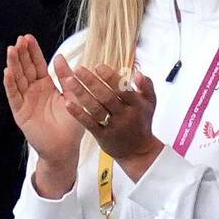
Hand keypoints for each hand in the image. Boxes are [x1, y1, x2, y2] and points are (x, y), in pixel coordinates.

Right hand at [4, 35, 84, 196]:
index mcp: (46, 86)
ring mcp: (25, 101)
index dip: (33, 52)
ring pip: (17, 79)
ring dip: (14, 65)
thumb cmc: (71, 124)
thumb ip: (66, 78)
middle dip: (22, 54)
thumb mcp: (73, 96)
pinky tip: (7, 72)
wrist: (65, 147)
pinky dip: (10, 84)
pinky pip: (14, 96)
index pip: (37, 65)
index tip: (28, 37)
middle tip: (19, 39)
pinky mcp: (20, 112)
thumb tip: (60, 57)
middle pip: (25, 69)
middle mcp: (33, 91)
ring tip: (11, 50)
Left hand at [54, 55, 163, 180]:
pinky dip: (78, 113)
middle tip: (78, 69)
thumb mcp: (150, 103)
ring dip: (82, 94)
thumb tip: (138, 73)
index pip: (123, 89)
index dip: (110, 77)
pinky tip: (68, 102)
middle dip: (92, 82)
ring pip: (95, 108)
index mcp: (137, 105)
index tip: (97, 66)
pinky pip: (88, 123)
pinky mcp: (102, 136)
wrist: (138, 152)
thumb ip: (147, 86)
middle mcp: (125, 115)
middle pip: (107, 97)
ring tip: (69, 81)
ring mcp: (113, 126)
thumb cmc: (142, 123)